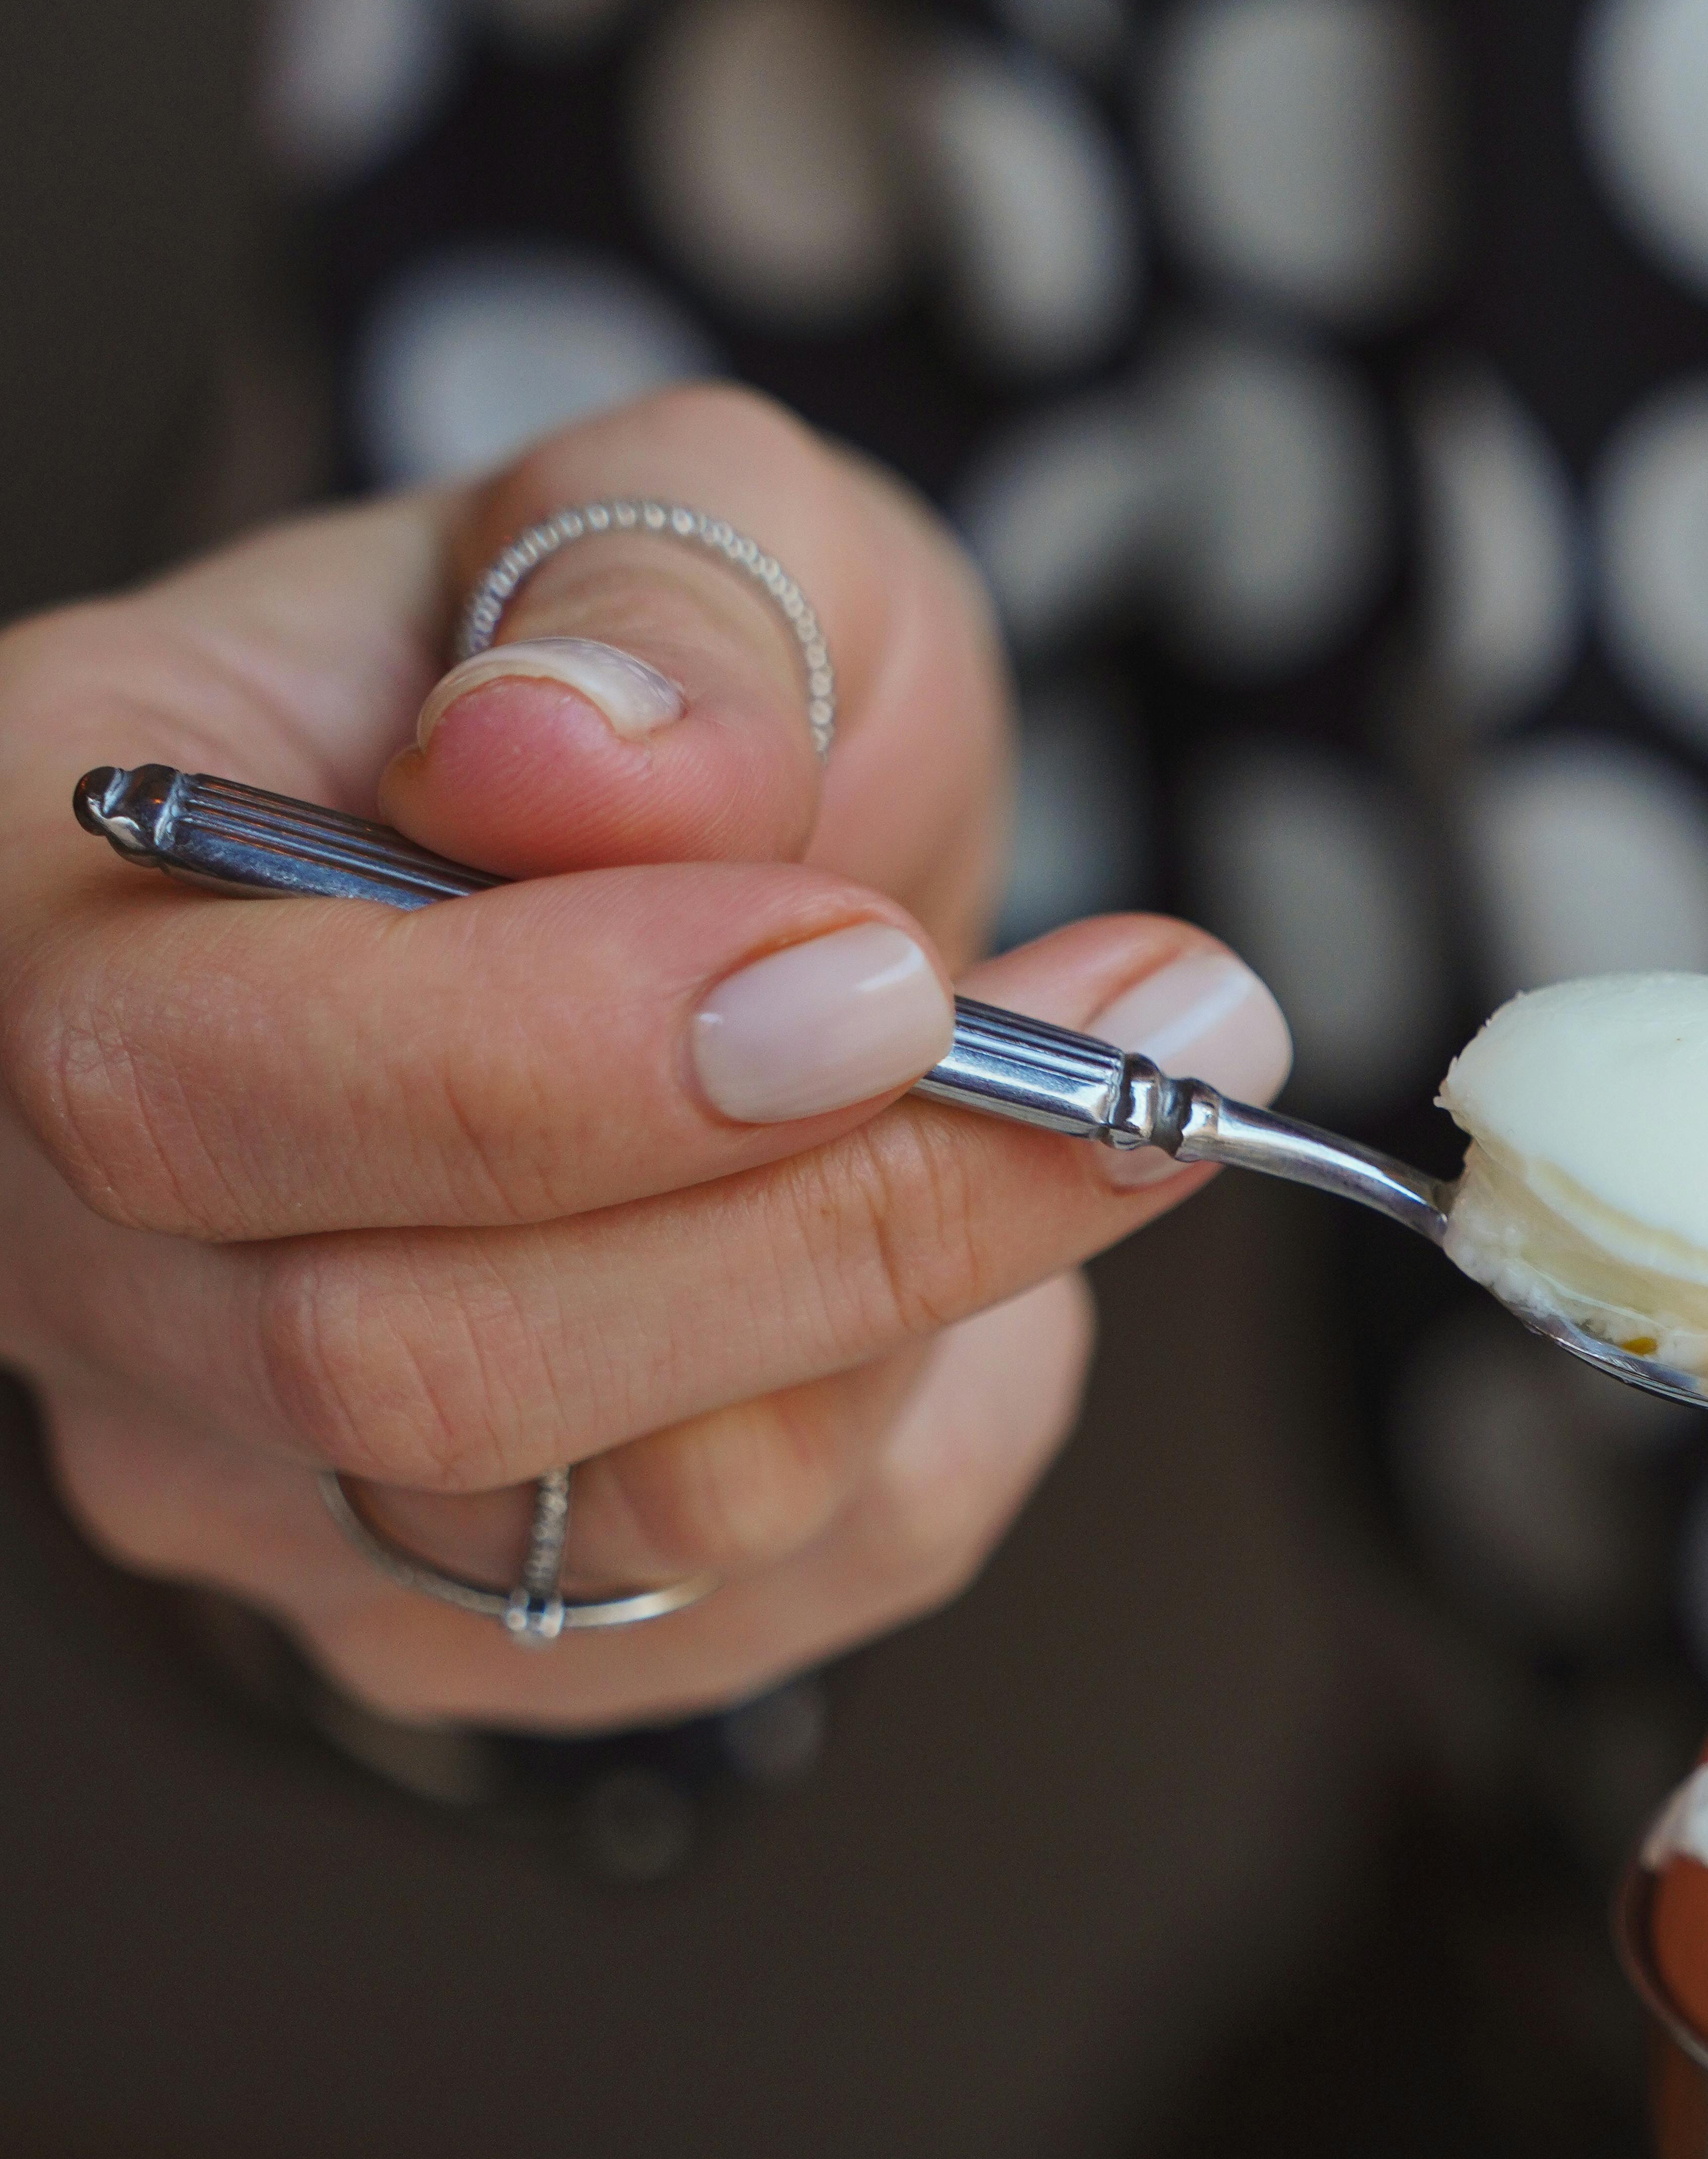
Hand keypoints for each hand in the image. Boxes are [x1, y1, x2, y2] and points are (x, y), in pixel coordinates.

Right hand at [0, 383, 1287, 1722]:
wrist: (664, 909)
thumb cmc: (627, 709)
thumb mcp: (681, 527)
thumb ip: (656, 597)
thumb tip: (585, 771)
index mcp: (26, 923)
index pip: (213, 1090)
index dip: (569, 1061)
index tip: (885, 965)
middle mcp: (85, 1259)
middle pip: (426, 1370)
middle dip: (831, 1225)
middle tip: (1145, 1055)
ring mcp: (254, 1486)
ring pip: (636, 1520)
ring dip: (926, 1317)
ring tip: (1094, 1112)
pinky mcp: (450, 1631)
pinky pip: (757, 1609)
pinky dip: (929, 1425)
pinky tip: (954, 1266)